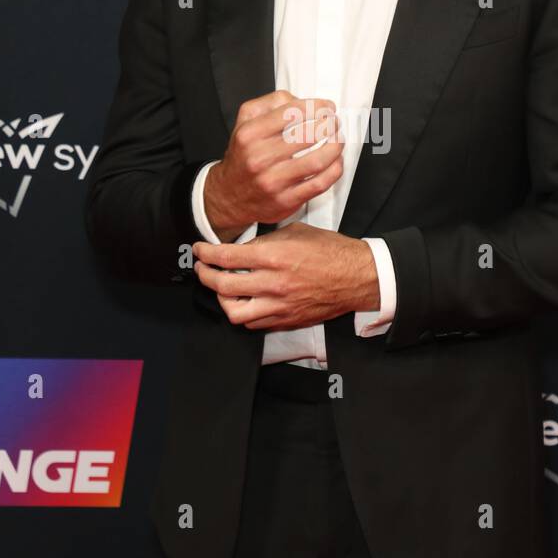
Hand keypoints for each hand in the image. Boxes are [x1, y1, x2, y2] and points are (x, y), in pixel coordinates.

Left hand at [192, 222, 379, 330]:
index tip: (199, 250)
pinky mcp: (287, 320)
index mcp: (275, 257)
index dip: (206, 254)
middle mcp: (274, 284)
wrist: (357, 276)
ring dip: (222, 300)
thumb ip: (265, 241)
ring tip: (222, 289)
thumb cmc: (331, 251)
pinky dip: (244, 313)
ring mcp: (280, 306)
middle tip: (203, 269)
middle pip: (223, 286)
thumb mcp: (296, 233)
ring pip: (234, 313)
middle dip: (205, 276)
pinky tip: (244, 302)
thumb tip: (243, 248)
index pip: (226, 257)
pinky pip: (254, 324)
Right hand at [205, 89, 344, 238]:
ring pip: (317, 161)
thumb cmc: (242, 156)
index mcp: (250, 134)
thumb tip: (299, 100)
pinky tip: (335, 161)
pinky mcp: (286, 200)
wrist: (228, 196)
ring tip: (338, 139)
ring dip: (336, 146)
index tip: (327, 106)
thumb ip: (270, 103)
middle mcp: (260, 158)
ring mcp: (273, 181)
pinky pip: (319, 184)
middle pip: (308, 135)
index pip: (292, 112)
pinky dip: (334, 169)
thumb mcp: (244, 121)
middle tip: (334, 122)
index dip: (317, 106)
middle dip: (329, 124)